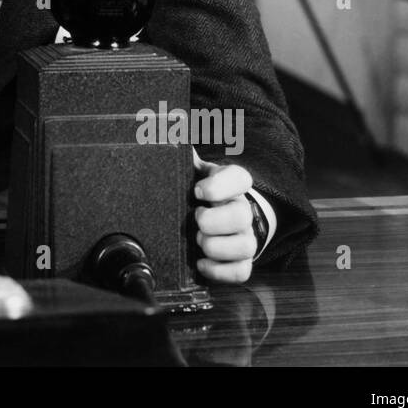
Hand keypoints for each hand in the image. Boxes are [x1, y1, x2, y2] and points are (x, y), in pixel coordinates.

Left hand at [192, 148, 256, 284]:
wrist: (216, 217)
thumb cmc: (198, 192)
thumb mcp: (191, 172)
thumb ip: (181, 157)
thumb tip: (161, 135)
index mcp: (231, 184)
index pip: (240, 177)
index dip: (219, 185)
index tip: (197, 190)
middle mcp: (243, 210)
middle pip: (242, 215)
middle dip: (214, 220)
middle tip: (196, 219)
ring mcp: (245, 237)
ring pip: (245, 246)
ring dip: (216, 246)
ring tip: (198, 240)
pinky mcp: (241, 262)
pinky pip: (241, 272)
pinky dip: (220, 271)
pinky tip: (201, 263)